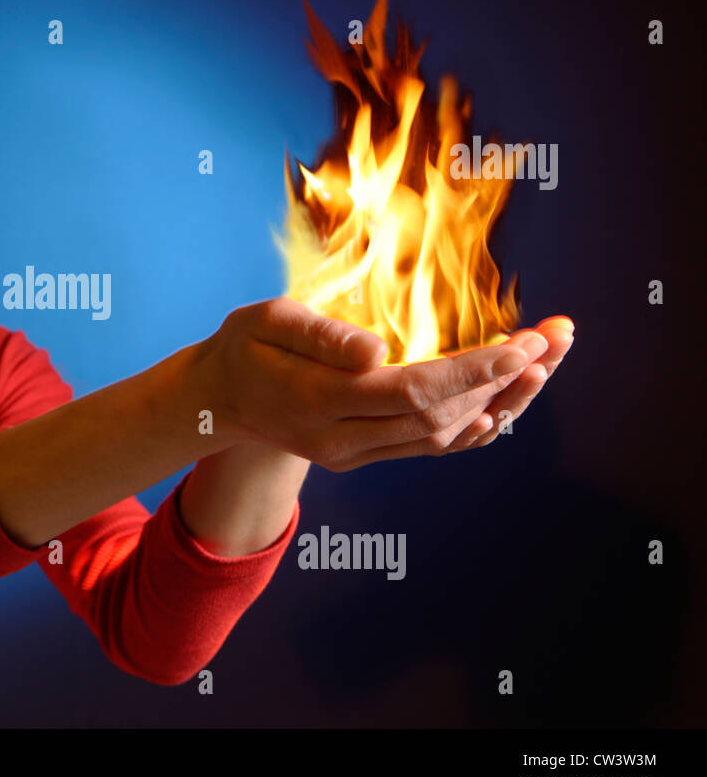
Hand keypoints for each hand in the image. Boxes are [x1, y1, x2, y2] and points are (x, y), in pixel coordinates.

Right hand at [194, 297, 571, 471]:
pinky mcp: (363, 455)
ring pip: (442, 437)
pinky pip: (429, 448)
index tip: (524, 345)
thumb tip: (377, 349)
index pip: (411, 391)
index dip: (473, 371)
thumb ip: (318, 335)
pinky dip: (474, 427)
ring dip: (501, 401)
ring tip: (548, 362)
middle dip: (504, 379)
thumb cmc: (243, 347)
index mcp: (318, 402)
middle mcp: (341, 440)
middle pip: (439, 418)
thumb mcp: (265, 321)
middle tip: (557, 337)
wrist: (218, 400)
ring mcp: (353, 454)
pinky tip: (508, 404)